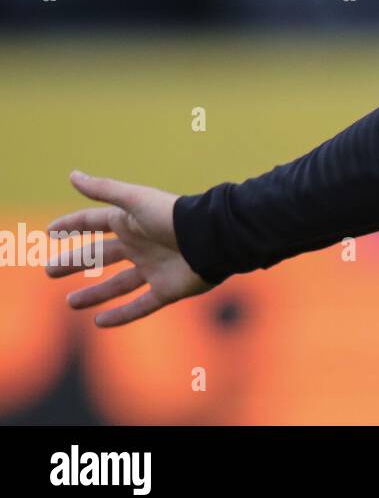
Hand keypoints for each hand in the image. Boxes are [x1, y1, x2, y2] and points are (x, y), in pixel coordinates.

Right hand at [46, 171, 213, 326]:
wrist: (211, 240)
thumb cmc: (172, 217)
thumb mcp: (134, 201)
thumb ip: (103, 190)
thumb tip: (72, 174)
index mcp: (132, 222)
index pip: (95, 222)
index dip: (73, 225)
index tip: (49, 231)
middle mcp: (141, 245)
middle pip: (102, 255)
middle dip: (76, 262)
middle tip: (48, 270)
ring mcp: (154, 268)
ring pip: (118, 284)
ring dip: (94, 293)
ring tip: (70, 302)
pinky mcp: (168, 290)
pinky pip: (141, 305)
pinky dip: (122, 315)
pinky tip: (99, 322)